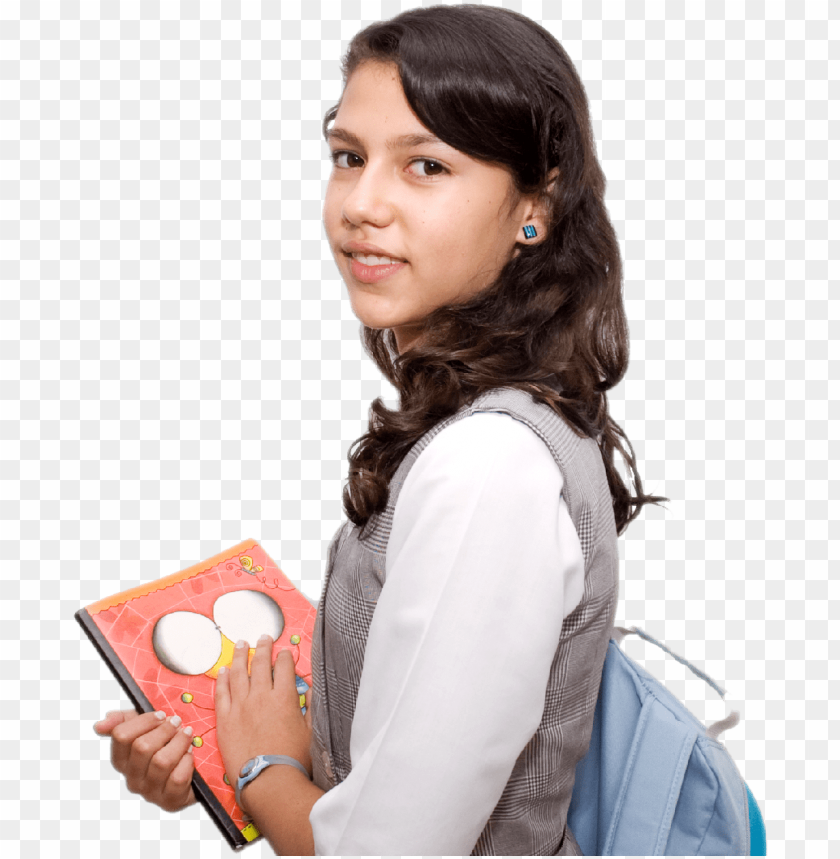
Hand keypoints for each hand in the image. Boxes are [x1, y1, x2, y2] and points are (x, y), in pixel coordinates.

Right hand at [94, 708, 196, 812]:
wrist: (192, 771)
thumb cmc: (165, 745)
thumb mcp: (146, 727)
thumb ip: (123, 720)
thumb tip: (99, 724)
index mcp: (122, 760)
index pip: (121, 736)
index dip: (143, 721)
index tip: (161, 714)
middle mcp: (132, 778)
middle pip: (142, 747)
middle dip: (164, 730)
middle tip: (177, 722)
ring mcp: (150, 792)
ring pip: (161, 762)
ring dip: (178, 742)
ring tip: (187, 734)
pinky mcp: (169, 800)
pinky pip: (177, 778)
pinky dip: (187, 761)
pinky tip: (190, 753)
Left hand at [215, 636, 312, 810]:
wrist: (267, 781)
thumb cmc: (292, 761)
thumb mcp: (311, 732)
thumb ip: (311, 708)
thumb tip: (311, 692)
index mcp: (284, 698)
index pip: (284, 667)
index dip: (285, 656)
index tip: (284, 652)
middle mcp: (261, 697)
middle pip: (260, 664)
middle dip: (263, 648)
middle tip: (263, 638)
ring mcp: (241, 707)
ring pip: (238, 673)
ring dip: (240, 656)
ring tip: (241, 644)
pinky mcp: (225, 720)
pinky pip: (222, 693)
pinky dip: (222, 679)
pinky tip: (222, 671)